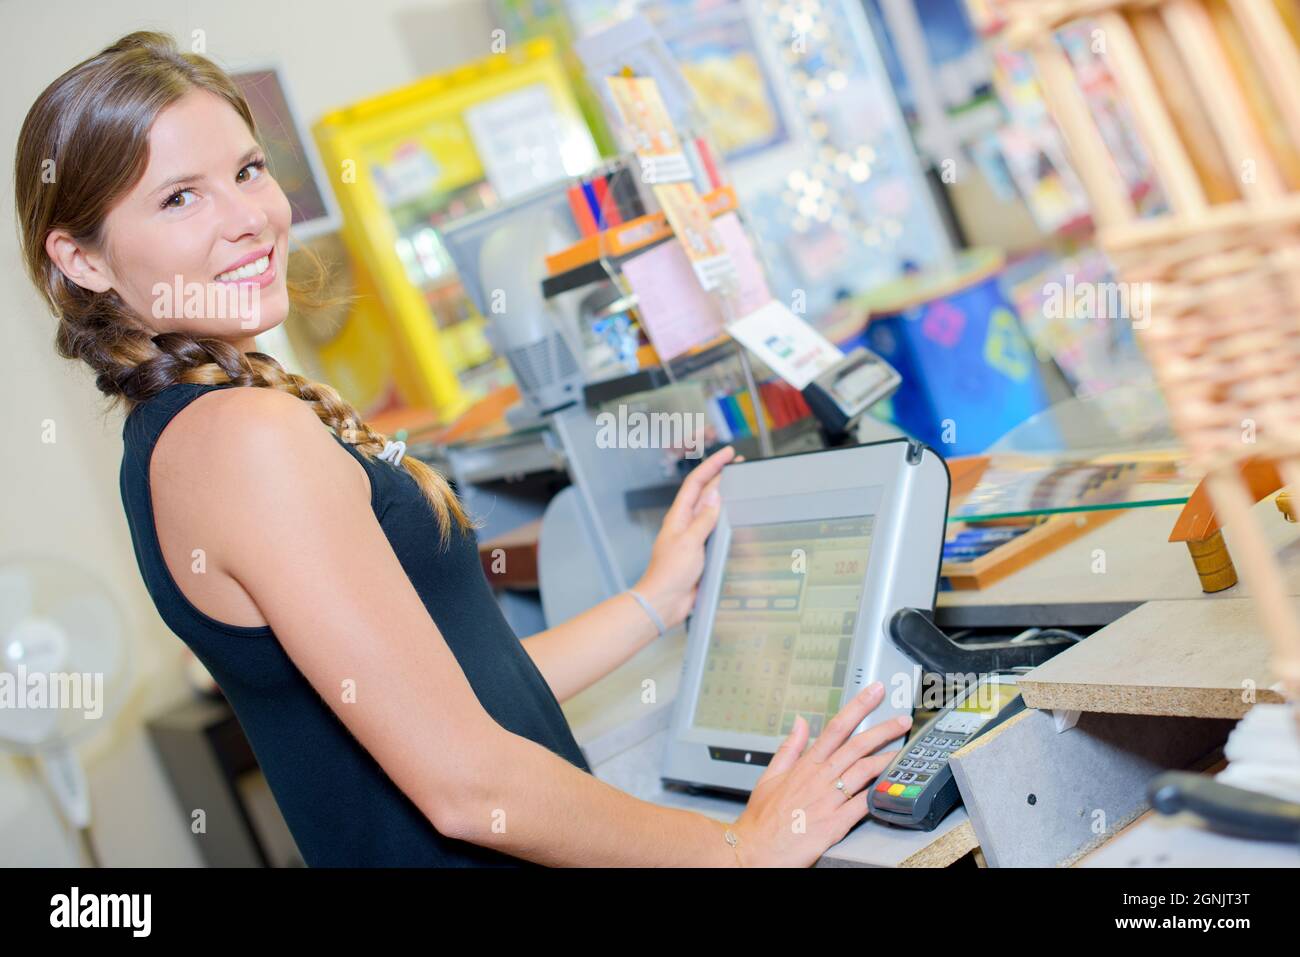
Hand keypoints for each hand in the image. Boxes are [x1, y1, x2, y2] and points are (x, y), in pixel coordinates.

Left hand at [634, 445, 738, 630]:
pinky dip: (726, 522)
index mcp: (679, 517)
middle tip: (739, 465)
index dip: (712, 466)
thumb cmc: (670, 573)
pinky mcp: (701, 552)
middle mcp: (686, 524)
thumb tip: (715, 496)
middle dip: (721, 477)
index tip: (729, 454)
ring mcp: (694, 537)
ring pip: (711, 511)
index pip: (696, 483)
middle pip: (705, 494)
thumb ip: (703, 519)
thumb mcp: (689, 542)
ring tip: (741, 486)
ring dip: (725, 497)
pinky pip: (715, 531)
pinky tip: (737, 520)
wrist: (664, 601)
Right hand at [730, 682, 910, 866]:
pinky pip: (863, 804)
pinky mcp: (835, 824)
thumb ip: (790, 747)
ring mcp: (829, 801)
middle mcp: (819, 779)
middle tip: (902, 719)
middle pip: (857, 746)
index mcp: (805, 766)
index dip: (858, 707)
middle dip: (883, 729)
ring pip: (865, 771)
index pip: (836, 728)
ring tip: (905, 750)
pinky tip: (892, 786)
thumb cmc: (762, 818)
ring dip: (888, 758)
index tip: (873, 693)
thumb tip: (800, 722)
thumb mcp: (770, 775)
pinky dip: (879, 793)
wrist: (755, 850)